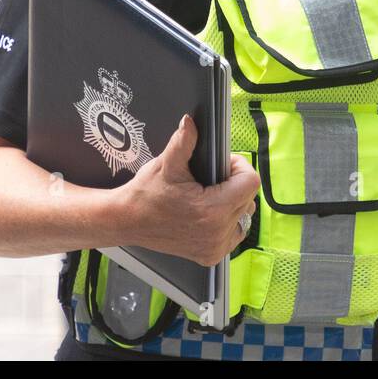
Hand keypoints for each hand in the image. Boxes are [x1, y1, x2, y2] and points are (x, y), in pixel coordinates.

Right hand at [109, 113, 259, 266]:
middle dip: (233, 184)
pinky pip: (235, 232)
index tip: (222, 165)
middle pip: (248, 198)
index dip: (238, 168)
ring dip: (233, 203)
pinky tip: (209, 214)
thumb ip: (183, 141)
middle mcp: (216, 233)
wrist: (127, 221)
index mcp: (211, 210)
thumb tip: (190, 123)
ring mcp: (215, 247)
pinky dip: (227, 221)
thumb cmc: (145, 194)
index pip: (250, 182)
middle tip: (210, 181)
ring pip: (244, 215)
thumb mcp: (166, 164)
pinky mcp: (211, 255)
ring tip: (209, 196)